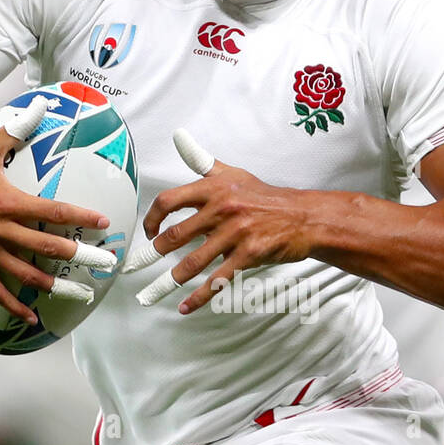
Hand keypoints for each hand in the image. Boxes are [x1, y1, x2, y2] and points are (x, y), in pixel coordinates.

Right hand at [0, 97, 117, 322]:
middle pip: (46, 247)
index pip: (51, 210)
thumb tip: (42, 103)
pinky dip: (14, 306)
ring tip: (80, 293)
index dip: (80, 216)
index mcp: (5, 201)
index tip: (104, 221)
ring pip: (25, 273)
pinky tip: (32, 319)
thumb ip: (16, 128)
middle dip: (79, 257)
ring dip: (53, 285)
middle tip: (105, 265)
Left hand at [126, 131, 313, 313]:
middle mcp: (221, 209)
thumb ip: (203, 161)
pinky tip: (187, 306)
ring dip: (171, 279)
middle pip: (176, 235)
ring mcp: (235, 233)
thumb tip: (180, 139)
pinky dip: (200, 296)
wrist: (302, 216)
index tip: (147, 231)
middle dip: (155, 253)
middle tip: (141, 264)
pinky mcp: (248, 255)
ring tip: (156, 290)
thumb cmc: (265, 197)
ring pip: (193, 261)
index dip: (152, 218)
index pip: (169, 201)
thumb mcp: (233, 173)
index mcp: (213, 189)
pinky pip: (218, 279)